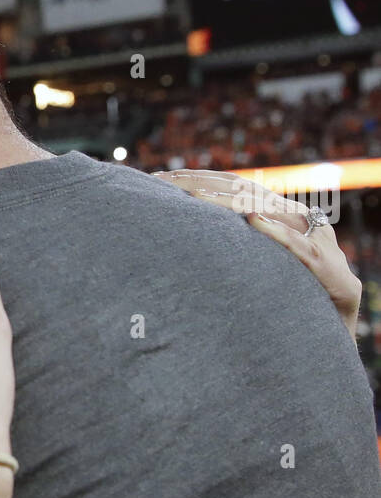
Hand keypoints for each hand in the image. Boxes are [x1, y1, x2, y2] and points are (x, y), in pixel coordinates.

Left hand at [155, 170, 360, 337]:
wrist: (338, 321)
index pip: (235, 185)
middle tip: (161, 180)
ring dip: (230, 202)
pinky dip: (277, 232)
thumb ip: (232, 243)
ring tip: (196, 195)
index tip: (159, 176)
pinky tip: (254, 220)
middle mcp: (298, 219)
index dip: (199, 177)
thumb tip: (181, 238)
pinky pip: (299, 246)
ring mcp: (315, 240)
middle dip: (200, 183)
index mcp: (281, 214)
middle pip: (244, 190)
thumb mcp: (257, 262)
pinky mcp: (326, 267)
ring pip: (267, 211)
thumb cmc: (290, 292)